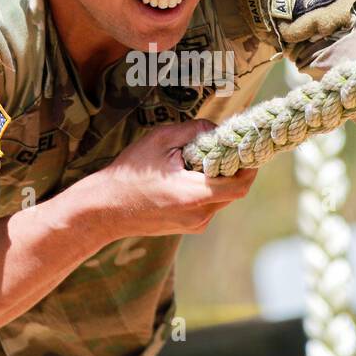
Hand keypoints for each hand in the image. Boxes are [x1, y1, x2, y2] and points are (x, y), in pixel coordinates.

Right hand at [79, 120, 257, 236]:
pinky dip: (206, 188)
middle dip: (233, 168)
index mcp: (195, 195)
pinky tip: (186, 175)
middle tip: (224, 146)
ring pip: (221, 197)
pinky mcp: (188, 227)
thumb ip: (194, 130)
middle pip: (233, 190)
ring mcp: (195, 224)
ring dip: (218, 178)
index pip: (240, 185)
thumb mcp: (159, 140)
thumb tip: (217, 129)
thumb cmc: (130, 173)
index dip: (250, 165)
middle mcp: (199, 215)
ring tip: (198, 159)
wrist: (104, 209)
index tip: (248, 147)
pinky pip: (209, 205)